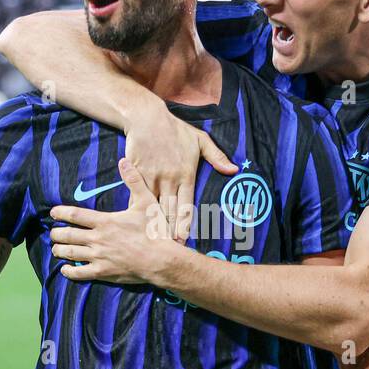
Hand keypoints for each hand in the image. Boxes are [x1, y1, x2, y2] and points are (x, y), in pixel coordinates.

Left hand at [50, 158, 185, 285]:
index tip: (53, 213)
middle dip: (56, 233)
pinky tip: (65, 269)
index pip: (74, 214)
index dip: (60, 212)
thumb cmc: (155, 231)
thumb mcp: (146, 202)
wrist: (161, 259)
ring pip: (70, 253)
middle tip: (53, 233)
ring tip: (55, 249)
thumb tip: (125, 161)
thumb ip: (134, 181)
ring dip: (59, 250)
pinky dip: (69, 271)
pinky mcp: (103, 272)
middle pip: (68, 234)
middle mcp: (98, 238)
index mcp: (105, 221)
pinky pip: (80, 273)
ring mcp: (99, 256)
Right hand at [124, 111, 236, 240]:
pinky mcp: (137, 175)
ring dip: (153, 226)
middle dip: (169, 232)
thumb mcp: (200, 139)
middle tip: (169, 250)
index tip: (184, 240)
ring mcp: (152, 178)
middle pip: (169, 211)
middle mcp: (169, 179)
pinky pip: (136, 197)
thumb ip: (217, 157)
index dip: (184, 224)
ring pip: (152, 207)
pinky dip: (136, 212)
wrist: (146, 118)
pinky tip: (135, 225)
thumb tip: (233, 170)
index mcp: (186, 174)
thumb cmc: (175, 129)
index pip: (186, 205)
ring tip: (153, 244)